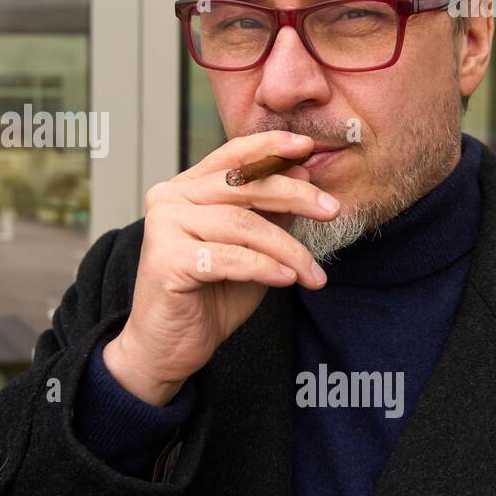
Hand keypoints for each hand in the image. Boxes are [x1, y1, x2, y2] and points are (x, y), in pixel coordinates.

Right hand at [103, 131, 338, 404]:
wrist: (168, 349)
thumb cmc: (208, 298)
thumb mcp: (252, 250)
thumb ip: (270, 214)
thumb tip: (303, 174)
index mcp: (185, 189)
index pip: (230, 157)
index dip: (269, 147)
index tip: (307, 147)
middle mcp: (168, 199)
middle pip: (241, 185)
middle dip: (294, 195)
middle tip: (331, 210)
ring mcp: (163, 227)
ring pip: (242, 225)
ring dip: (288, 249)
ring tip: (313, 273)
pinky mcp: (166, 261)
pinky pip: (230, 258)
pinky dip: (265, 268)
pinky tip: (288, 280)